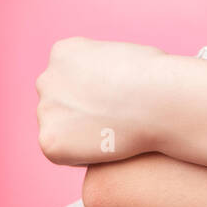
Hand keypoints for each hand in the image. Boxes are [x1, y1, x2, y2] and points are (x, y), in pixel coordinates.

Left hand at [36, 37, 165, 165]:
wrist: (161, 101)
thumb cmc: (159, 77)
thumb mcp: (127, 55)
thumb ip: (105, 68)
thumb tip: (106, 86)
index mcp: (64, 52)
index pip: (68, 74)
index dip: (95, 89)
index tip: (118, 100)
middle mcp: (47, 78)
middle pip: (59, 100)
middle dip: (81, 110)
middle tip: (115, 121)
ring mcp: (46, 109)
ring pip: (60, 126)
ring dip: (79, 132)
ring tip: (114, 135)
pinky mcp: (49, 140)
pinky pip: (61, 150)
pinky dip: (79, 153)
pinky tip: (106, 148)